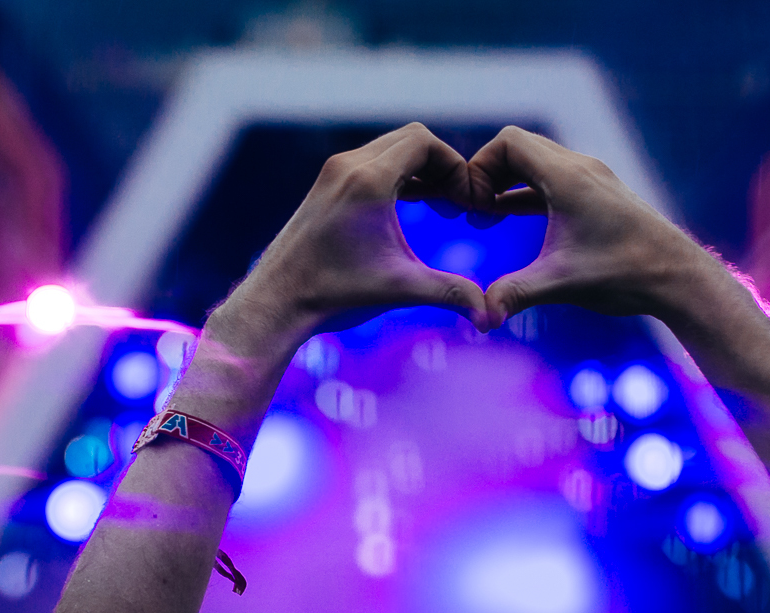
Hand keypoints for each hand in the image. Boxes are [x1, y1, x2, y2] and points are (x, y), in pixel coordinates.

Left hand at [224, 123, 487, 344]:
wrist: (277, 302)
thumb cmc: (334, 295)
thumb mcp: (400, 290)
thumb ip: (451, 293)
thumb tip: (492, 316)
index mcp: (368, 180)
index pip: (424, 142)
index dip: (455, 166)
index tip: (466, 201)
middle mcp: (348, 166)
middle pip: (410, 139)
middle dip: (441, 166)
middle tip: (457, 203)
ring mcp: (333, 173)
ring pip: (389, 149)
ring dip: (419, 169)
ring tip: (439, 205)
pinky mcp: (325, 185)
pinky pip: (371, 162)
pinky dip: (397, 175)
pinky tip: (410, 207)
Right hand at [465, 126, 722, 328]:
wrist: (677, 277)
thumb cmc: (625, 274)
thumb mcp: (562, 284)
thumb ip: (515, 293)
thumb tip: (481, 318)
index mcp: (568, 178)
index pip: (508, 142)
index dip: (479, 167)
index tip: (472, 206)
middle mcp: (580, 168)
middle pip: (518, 147)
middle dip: (488, 174)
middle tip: (472, 211)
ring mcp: (590, 178)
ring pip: (535, 161)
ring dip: (506, 181)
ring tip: (485, 215)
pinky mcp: (596, 193)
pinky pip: (549, 178)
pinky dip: (524, 190)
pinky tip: (507, 215)